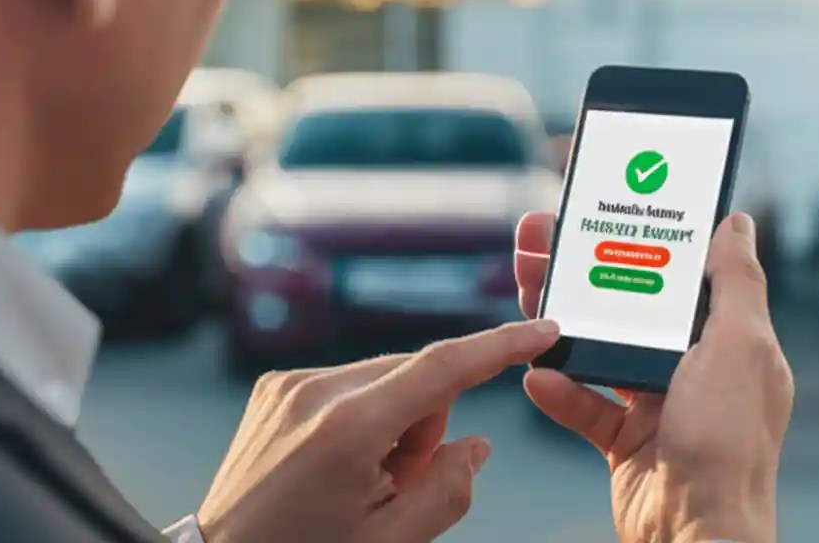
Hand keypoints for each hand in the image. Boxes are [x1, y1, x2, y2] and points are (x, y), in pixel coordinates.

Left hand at [197, 320, 560, 542]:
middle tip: (400, 480)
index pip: (444, 367)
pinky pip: (350, 382)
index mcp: (348, 428)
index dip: (501, 346)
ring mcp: (290, 384)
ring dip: (396, 419)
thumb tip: (477, 445)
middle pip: (418, 374)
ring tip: (363, 477)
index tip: (541, 330)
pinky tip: (339, 461)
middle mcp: (316, 391)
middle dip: (429, 421)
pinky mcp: (277, 386)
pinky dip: (364, 414)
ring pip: (386, 377)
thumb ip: (448, 489)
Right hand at [516, 212, 793, 542]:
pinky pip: (585, 405)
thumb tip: (736, 223)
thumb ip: (737, 283)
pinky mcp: (626, 440)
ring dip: (560, 321)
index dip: (643, 235)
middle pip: (629, 305)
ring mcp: (658, 403)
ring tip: (525, 288)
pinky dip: (559, 391)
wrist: (695, 534)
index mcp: (727, 339)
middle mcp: (694, 367)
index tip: (605, 205)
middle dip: (583, 272)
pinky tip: (536, 374)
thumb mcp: (740, 349)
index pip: (682, 271)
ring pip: (599, 348)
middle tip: (541, 240)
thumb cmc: (728, 446)